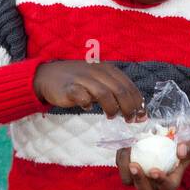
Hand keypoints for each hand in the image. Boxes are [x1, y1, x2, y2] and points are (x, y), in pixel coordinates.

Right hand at [32, 61, 146, 120]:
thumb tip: (134, 109)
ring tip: (111, 116)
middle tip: (130, 120)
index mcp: (108, 69)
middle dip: (129, 107)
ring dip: (111, 108)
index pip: (128, 85)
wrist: (48, 75)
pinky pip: (82, 96)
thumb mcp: (99, 81)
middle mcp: (98, 71)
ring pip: (104, 93)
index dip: (138, 102)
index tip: (142, 116)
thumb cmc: (78, 81)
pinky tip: (87, 108)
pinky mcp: (70, 87)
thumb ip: (114, 91)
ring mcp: (83, 78)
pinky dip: (87, 104)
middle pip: (120, 90)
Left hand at [117, 140, 189, 189]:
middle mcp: (155, 185)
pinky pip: (122, 168)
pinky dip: (121, 158)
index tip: (154, 171)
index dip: (160, 182)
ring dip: (126, 170)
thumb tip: (180, 152)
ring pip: (129, 182)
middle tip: (135, 166)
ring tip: (128, 153)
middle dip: (139, 181)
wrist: (173, 142)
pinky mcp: (131, 169)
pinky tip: (126, 147)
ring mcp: (142, 178)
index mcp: (172, 182)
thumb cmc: (187, 148)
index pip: (167, 189)